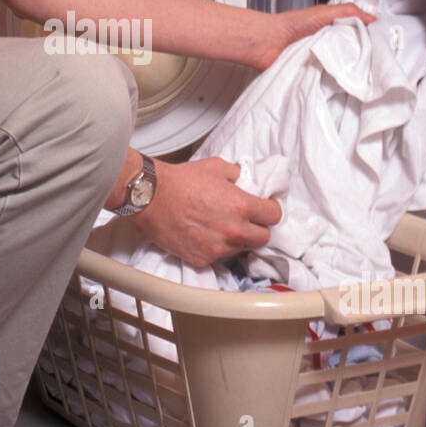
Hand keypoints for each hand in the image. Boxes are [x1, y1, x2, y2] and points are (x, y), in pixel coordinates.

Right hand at [129, 156, 281, 268]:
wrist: (151, 196)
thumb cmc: (179, 181)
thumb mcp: (216, 167)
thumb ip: (237, 175)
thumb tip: (243, 181)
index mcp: (242, 207)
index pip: (275, 216)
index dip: (269, 210)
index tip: (263, 209)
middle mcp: (234, 231)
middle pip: (263, 238)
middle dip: (257, 228)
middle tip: (244, 220)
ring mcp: (218, 248)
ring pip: (240, 248)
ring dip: (235, 239)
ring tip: (218, 226)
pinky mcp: (202, 259)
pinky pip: (217, 257)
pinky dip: (214, 248)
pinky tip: (203, 234)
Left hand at [246, 2, 376, 71]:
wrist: (268, 42)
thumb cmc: (292, 25)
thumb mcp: (324, 12)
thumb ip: (349, 11)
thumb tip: (373, 18)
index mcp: (333, 31)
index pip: (358, 37)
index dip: (370, 41)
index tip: (383, 47)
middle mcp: (329, 47)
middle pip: (352, 55)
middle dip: (362, 59)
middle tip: (374, 63)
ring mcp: (322, 62)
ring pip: (343, 69)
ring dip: (348, 70)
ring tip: (359, 73)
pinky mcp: (313, 76)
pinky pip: (328, 81)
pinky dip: (333, 81)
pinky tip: (341, 81)